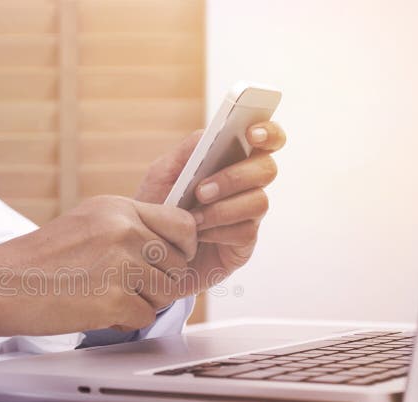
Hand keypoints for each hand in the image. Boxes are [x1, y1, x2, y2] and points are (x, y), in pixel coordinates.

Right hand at [0, 196, 197, 340]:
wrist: (0, 284)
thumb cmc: (38, 260)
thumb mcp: (88, 223)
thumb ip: (129, 228)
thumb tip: (169, 247)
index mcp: (119, 208)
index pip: (184, 225)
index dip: (182, 249)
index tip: (169, 262)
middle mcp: (125, 230)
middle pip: (177, 266)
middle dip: (158, 283)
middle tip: (124, 287)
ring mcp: (121, 264)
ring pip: (166, 294)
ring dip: (141, 303)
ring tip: (104, 296)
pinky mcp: (114, 298)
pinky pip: (145, 318)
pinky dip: (124, 322)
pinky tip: (95, 310)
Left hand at [135, 121, 285, 290]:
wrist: (149, 252)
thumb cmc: (158, 208)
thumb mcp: (162, 175)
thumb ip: (186, 152)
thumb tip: (212, 133)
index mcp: (230, 160)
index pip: (265, 139)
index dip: (269, 132)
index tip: (253, 135)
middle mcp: (246, 184)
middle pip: (266, 169)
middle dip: (234, 178)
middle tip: (201, 191)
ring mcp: (248, 214)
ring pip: (259, 201)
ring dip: (223, 209)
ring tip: (193, 219)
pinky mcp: (245, 242)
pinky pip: (246, 231)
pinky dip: (219, 231)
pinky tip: (198, 236)